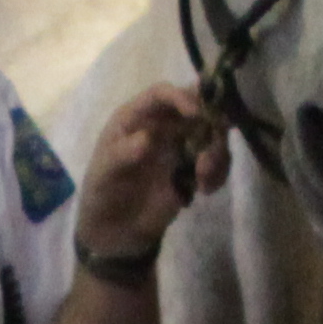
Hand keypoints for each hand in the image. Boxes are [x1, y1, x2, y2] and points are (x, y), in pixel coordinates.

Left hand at [69, 82, 228, 264]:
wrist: (116, 229)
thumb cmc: (103, 192)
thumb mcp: (103, 173)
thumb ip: (122, 154)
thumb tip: (147, 139)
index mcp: (137, 117)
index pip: (162, 93)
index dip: (181, 96)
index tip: (195, 114)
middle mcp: (163, 125)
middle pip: (198, 107)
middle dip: (211, 123)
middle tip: (211, 150)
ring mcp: (182, 146)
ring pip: (213, 134)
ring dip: (217, 152)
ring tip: (203, 179)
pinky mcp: (194, 169)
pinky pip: (217, 161)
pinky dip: (219, 172)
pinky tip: (206, 190)